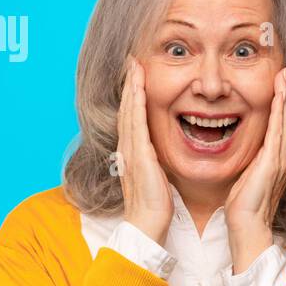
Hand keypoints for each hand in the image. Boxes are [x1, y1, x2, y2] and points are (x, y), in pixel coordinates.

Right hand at [116, 58, 173, 244]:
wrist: (148, 223)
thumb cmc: (156, 205)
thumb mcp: (156, 176)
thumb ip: (155, 162)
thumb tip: (158, 154)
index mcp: (134, 152)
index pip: (132, 117)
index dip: (133, 95)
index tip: (138, 76)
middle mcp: (128, 148)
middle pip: (127, 108)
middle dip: (130, 84)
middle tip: (133, 62)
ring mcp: (131, 150)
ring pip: (129, 111)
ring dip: (131, 87)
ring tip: (134, 66)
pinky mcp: (138, 154)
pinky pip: (135, 123)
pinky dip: (135, 103)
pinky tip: (137, 88)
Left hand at [225, 65, 285, 272]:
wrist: (248, 227)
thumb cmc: (244, 207)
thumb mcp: (247, 177)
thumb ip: (250, 162)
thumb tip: (246, 152)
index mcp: (276, 160)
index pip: (280, 125)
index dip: (282, 103)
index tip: (280, 83)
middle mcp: (283, 157)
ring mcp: (281, 159)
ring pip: (285, 119)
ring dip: (285, 95)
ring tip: (284, 75)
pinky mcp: (274, 161)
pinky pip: (278, 129)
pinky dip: (280, 110)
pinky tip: (279, 95)